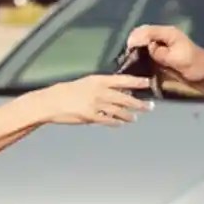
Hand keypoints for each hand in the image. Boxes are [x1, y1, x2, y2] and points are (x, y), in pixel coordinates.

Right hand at [33, 74, 152, 125]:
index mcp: (98, 80)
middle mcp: (100, 92)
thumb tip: (119, 89)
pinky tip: (121, 123)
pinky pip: (108, 120)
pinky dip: (116, 122)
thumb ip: (102, 86)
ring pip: (119, 111)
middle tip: (150, 106)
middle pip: (125, 98)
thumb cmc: (68, 91)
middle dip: (139, 103)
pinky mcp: (92, 117)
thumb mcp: (87, 82)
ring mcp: (96, 105)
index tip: (148, 83)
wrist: (52, 102)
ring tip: (135, 118)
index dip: (137, 82)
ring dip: (129, 115)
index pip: (123, 80)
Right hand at [125, 25, 203, 84]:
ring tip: (128, 60)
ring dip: (136, 49)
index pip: (147, 31)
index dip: (137, 38)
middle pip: (143, 34)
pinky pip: (147, 52)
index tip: (129, 49)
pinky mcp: (162, 55)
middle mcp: (164, 37)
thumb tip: (149, 48)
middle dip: (134, 42)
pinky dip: (141, 56)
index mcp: (168, 34)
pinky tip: (135, 63)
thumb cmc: (195, 66)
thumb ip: (161, 52)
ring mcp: (163, 46)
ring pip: (144, 43)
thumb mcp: (178, 59)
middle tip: (126, 56)